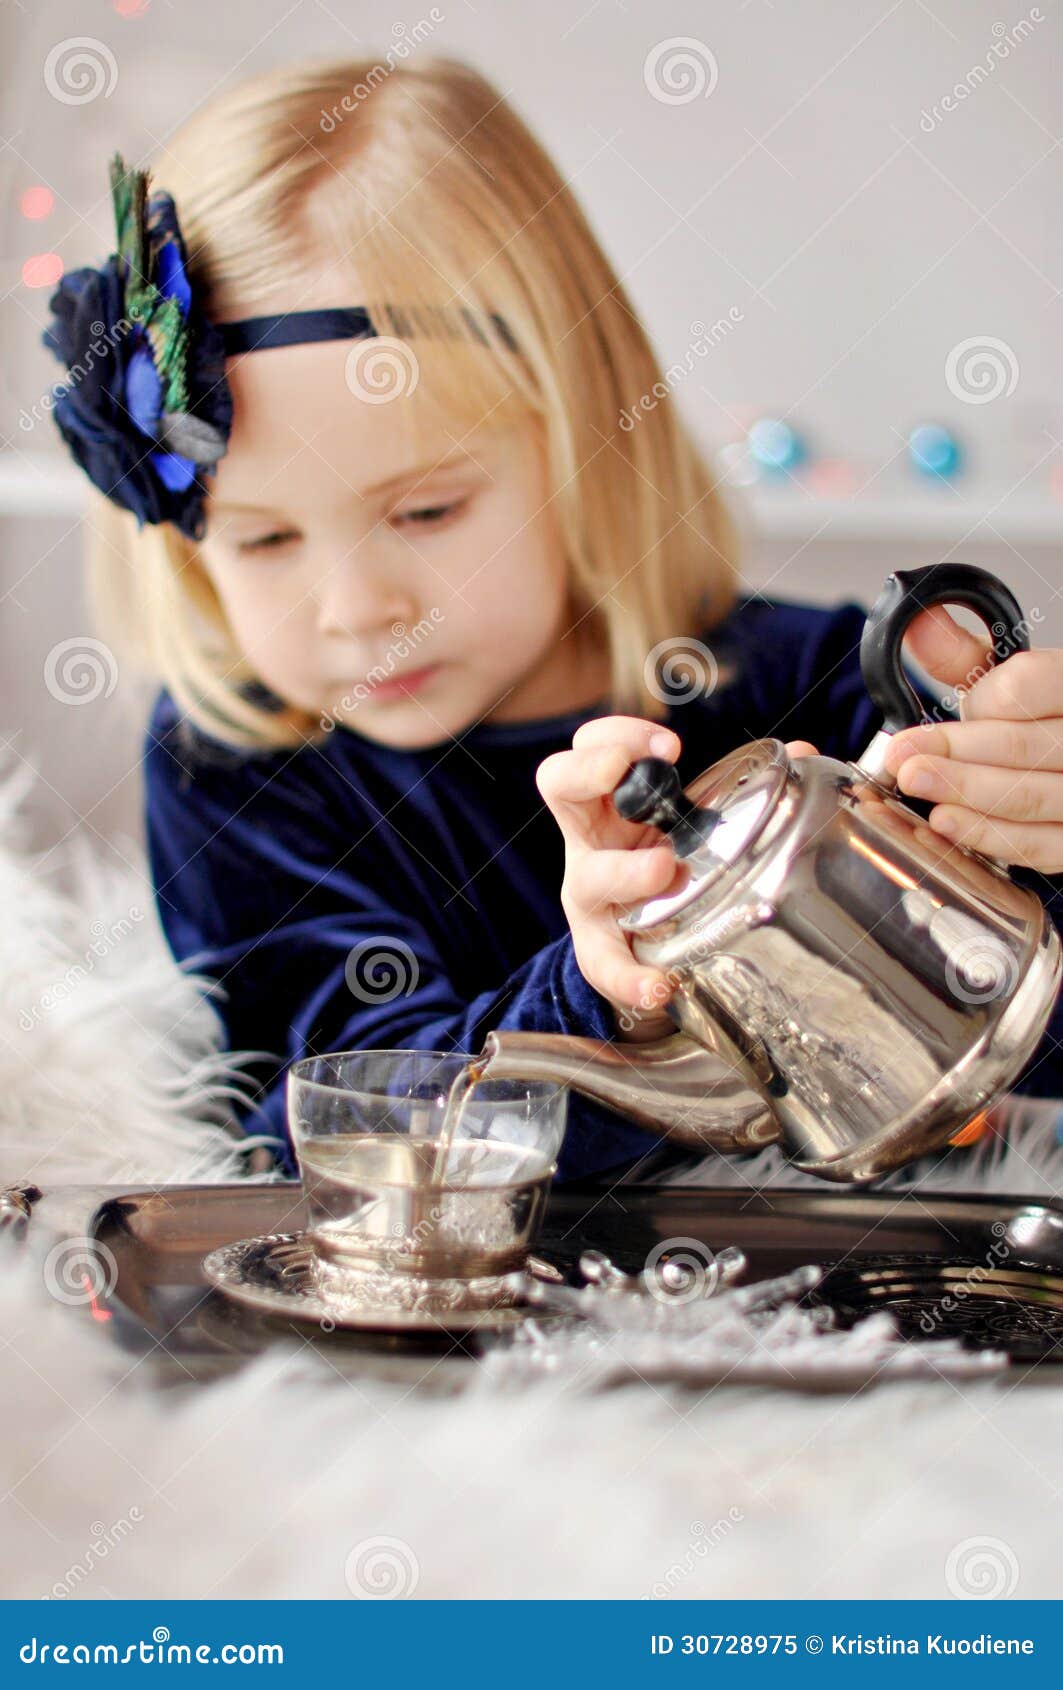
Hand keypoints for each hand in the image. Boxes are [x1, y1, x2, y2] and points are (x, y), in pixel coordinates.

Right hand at [536, 719, 819, 1041]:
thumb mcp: (691, 823)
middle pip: (558, 784)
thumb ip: (739, 789)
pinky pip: (604, 966)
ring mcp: (591, 896)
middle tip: (627, 773)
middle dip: (590, 769)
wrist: (643, 943)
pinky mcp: (600, 951)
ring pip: (588, 876)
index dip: (619, 735)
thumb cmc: (665, 862)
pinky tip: (660, 987)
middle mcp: (590, 842)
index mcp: (613, 802)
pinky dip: (631, 978)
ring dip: (627, 871)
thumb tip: (802, 753)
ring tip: (665, 871)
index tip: (670, 749)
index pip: (590, 745)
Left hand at [881, 606, 1062, 873]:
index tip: (939, 709)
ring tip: (917, 784)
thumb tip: (917, 624)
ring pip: (1030, 797)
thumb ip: (963, 656)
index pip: (1031, 685)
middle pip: (1025, 746)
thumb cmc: (1042, 715)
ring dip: (964, 794)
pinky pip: (1037, 844)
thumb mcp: (1011, 677)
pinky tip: (947, 822)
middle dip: (955, 753)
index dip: (980, 701)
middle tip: (904, 758)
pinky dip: (987, 834)